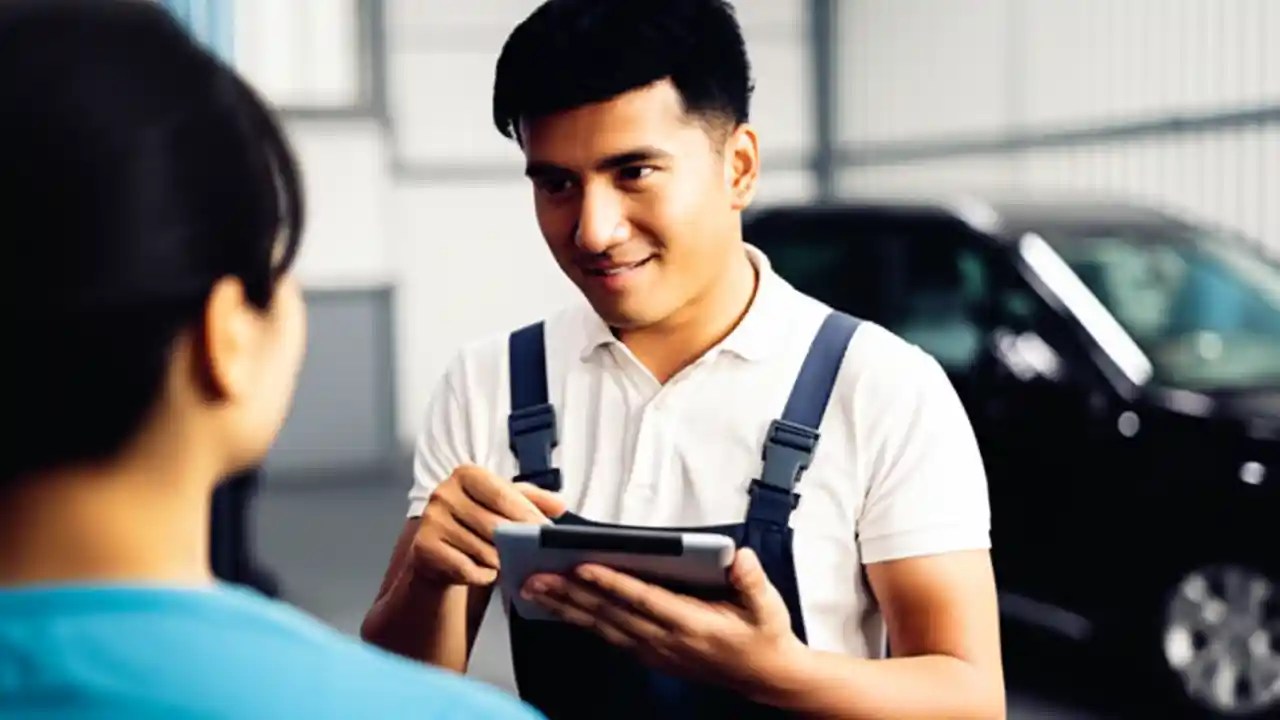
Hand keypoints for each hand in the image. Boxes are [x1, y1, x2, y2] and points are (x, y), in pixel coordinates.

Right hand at [412, 464, 565, 586]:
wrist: (438, 551)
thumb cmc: (477, 521)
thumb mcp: (504, 503)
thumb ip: (534, 500)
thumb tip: (561, 506)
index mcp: (466, 474)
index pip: (503, 495)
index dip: (527, 515)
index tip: (547, 531)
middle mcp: (444, 493)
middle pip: (494, 525)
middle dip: (518, 543)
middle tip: (534, 555)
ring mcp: (431, 520)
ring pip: (483, 550)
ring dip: (502, 562)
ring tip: (508, 564)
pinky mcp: (423, 548)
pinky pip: (467, 569)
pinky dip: (483, 575)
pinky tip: (486, 572)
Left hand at [522, 547, 804, 696]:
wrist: (767, 677)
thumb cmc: (764, 635)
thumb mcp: (769, 606)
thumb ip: (751, 581)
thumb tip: (738, 557)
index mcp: (692, 624)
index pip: (643, 599)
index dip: (612, 583)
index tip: (582, 566)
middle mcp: (667, 640)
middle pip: (610, 613)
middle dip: (570, 594)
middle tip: (534, 577)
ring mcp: (656, 651)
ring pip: (603, 626)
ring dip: (566, 608)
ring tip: (534, 590)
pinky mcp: (651, 655)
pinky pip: (609, 636)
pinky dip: (581, 621)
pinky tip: (559, 610)